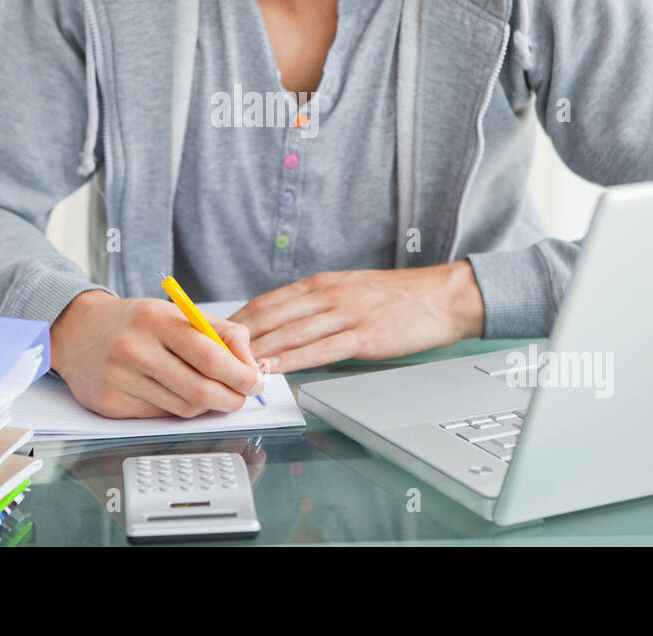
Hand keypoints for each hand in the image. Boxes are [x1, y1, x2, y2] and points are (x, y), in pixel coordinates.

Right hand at [50, 291, 266, 418]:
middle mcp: (134, 348)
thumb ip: (219, 332)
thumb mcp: (176, 313)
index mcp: (155, 319)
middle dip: (232, 398)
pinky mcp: (109, 404)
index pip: (211, 355)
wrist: (77, 331)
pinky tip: (176, 395)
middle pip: (200, 389)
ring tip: (210, 393)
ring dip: (207, 406)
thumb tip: (251, 365)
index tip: (255, 381)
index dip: (241, 374)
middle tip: (242, 397)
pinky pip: (160, 416)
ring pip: (184, 408)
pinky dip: (177, 409)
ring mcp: (119, 378)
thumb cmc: (136, 322)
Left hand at [229, 262, 484, 372]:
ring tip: (230, 366)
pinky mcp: (364, 336)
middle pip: (271, 316)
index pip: (268, 301)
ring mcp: (345, 314)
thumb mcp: (350, 290)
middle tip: (210, 353)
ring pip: (289, 333)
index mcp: (322, 283)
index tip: (214, 334)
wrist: (442, 297)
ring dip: (258, 352)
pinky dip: (291, 360)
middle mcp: (328, 294)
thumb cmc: (398, 297)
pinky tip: (273, 370)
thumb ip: (318, 305)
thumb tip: (285, 325)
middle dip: (238, 337)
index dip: (237, 319)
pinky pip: (319, 350)